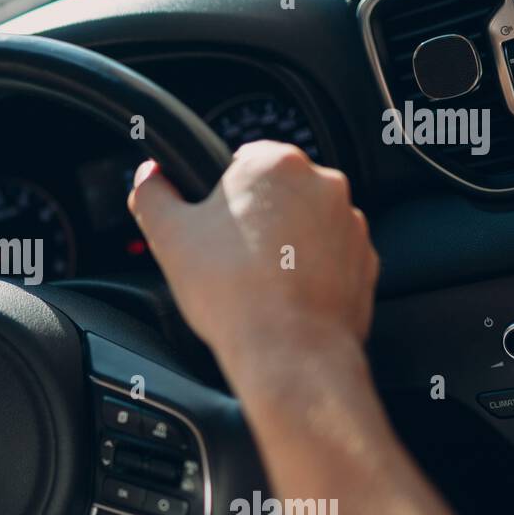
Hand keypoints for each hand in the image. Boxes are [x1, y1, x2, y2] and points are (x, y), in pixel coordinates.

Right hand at [127, 141, 377, 366]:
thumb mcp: (169, 236)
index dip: (218, 196)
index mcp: (274, 164)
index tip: (211, 226)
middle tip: (229, 258)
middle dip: (253, 219)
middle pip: (274, 192)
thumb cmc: (234, 295)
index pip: (239, 161)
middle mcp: (322, 184)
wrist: (288, 353)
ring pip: (304, 223)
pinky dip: (309, 270)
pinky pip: (330, 256)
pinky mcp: (365, 259)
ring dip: (284, 243)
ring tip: (257, 281)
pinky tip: (284, 295)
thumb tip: (148, 178)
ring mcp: (349, 223)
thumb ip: (152, 194)